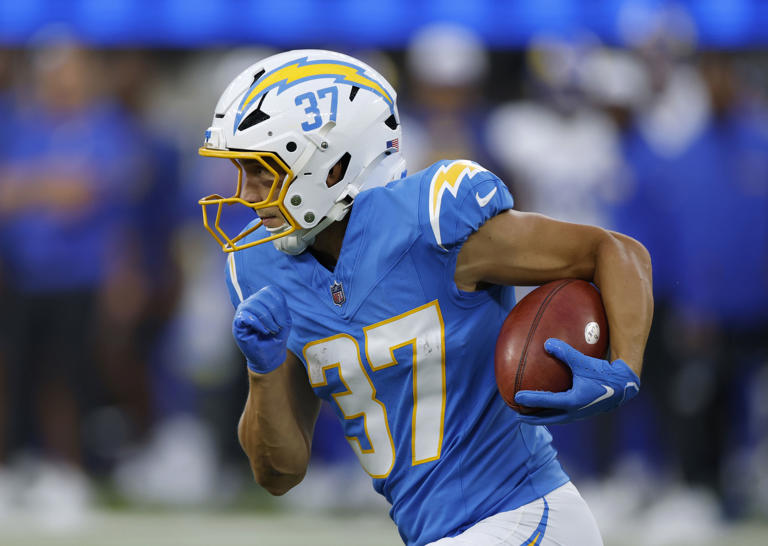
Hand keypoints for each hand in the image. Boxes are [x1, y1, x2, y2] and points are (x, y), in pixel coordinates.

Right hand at [232, 285, 291, 373]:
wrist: (269, 356)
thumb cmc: (276, 338)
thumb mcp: (285, 321)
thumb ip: (281, 307)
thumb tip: (273, 301)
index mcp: (263, 300)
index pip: (270, 290)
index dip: (280, 303)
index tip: (284, 320)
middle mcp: (251, 303)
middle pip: (263, 295)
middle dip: (275, 311)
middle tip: (279, 327)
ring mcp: (243, 312)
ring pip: (253, 304)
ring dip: (267, 319)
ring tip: (271, 330)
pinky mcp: (237, 324)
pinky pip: (245, 316)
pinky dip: (257, 323)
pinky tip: (263, 331)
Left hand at [514, 338, 639, 424]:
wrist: (625, 386)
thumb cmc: (604, 373)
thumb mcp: (583, 362)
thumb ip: (565, 352)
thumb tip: (546, 343)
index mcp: (574, 401)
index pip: (547, 401)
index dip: (531, 399)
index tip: (516, 397)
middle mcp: (575, 411)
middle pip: (548, 418)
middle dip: (532, 418)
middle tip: (516, 415)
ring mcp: (579, 414)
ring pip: (555, 418)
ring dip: (542, 418)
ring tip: (528, 415)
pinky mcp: (583, 412)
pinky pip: (563, 415)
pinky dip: (552, 413)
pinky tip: (548, 407)